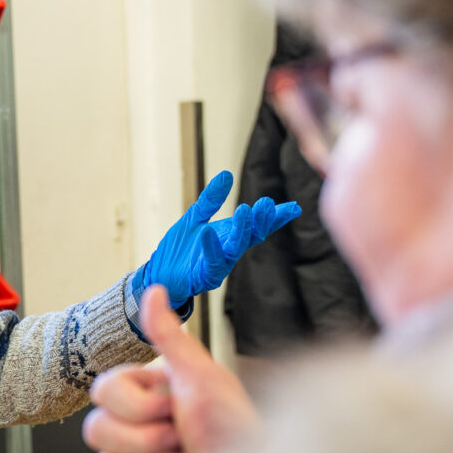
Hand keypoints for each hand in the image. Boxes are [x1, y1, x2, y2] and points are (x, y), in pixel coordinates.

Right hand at [84, 286, 257, 452]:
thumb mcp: (201, 375)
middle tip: (180, 436)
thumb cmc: (233, 426)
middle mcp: (133, 426)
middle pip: (96, 431)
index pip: (101, 393)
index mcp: (142, 393)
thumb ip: (170, 336)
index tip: (171, 405)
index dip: (136, 405)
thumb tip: (154, 289)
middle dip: (147, 439)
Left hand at [134, 171, 301, 309]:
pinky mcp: (204, 277)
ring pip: (236, 248)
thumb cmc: (180, 250)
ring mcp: (219, 265)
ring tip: (245, 210)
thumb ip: (210, 199)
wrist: (159, 274)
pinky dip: (211, 247)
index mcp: (230, 236)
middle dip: (261, 220)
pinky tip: (208, 232)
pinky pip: (211, 262)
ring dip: (242, 230)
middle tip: (266, 204)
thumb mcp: (195, 217)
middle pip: (252, 235)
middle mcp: (229, 251)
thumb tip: (227, 175)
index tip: (293, 208)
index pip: (257, 225)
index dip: (275, 217)